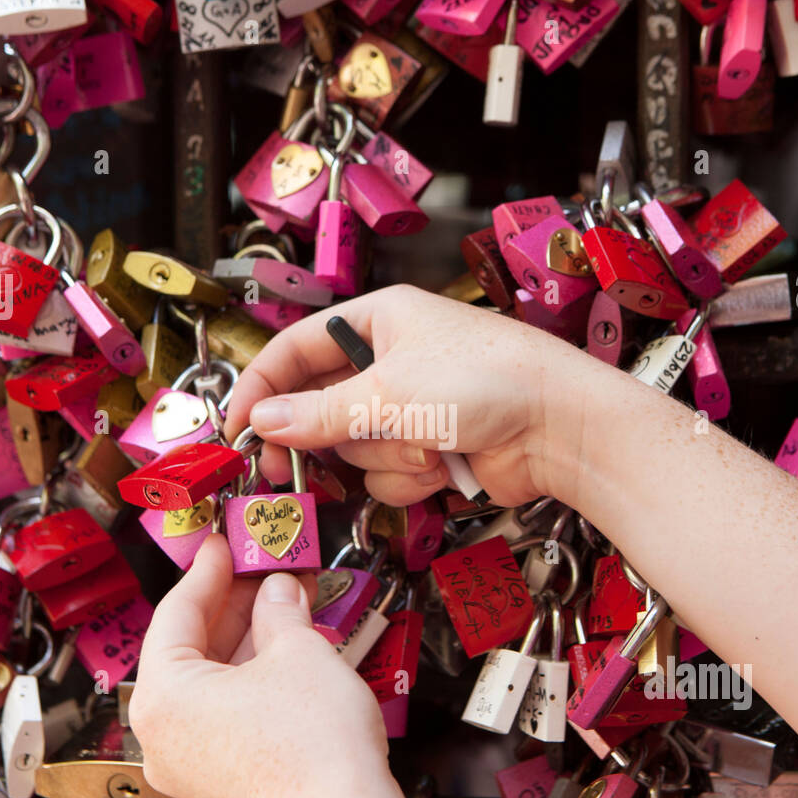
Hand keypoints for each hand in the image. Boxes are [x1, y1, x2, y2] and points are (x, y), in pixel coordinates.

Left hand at [129, 534, 389, 797]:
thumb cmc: (313, 751)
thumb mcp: (298, 651)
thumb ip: (280, 611)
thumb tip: (278, 593)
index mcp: (162, 697)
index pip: (177, 613)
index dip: (208, 571)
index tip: (225, 545)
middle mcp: (164, 736)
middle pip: (191, 650)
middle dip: (236, 606)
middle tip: (266, 569)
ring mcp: (190, 765)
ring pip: (212, 684)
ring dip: (250, 641)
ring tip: (289, 604)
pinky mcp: (221, 781)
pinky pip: (226, 714)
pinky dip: (253, 679)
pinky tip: (288, 651)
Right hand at [225, 285, 586, 507]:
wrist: (561, 426)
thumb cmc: (488, 381)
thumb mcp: (390, 391)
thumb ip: (319, 413)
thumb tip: (262, 421)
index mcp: (377, 321)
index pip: (295, 350)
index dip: (260, 388)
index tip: (235, 429)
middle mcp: (390, 361)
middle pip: (319, 409)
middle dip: (320, 440)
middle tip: (284, 471)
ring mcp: (410, 408)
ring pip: (354, 449)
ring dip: (385, 457)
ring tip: (427, 444)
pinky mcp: (430, 448)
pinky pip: (388, 474)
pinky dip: (411, 476)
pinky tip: (445, 465)